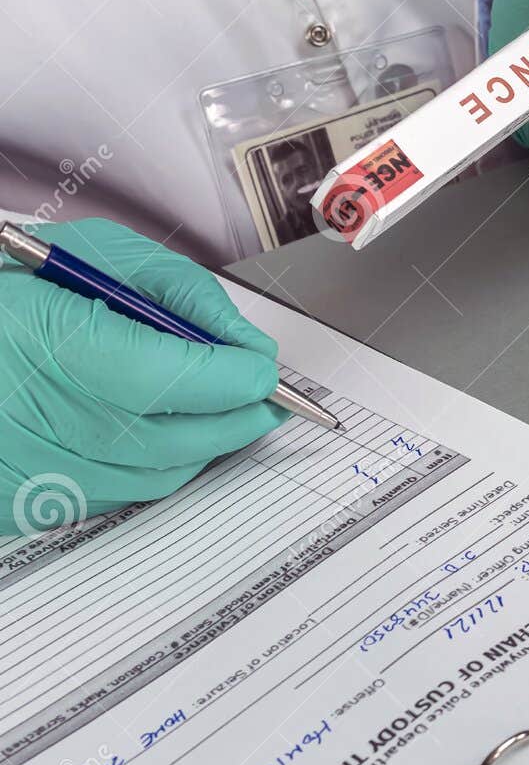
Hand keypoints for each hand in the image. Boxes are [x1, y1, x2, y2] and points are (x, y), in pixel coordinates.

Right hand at [0, 218, 287, 534]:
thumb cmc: (3, 294)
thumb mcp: (85, 256)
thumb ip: (176, 291)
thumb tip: (243, 343)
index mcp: (52, 344)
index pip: (182, 378)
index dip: (239, 376)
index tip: (263, 367)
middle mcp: (41, 421)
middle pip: (182, 438)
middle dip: (239, 415)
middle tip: (265, 394)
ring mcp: (32, 475)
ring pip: (159, 475)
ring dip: (204, 443)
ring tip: (218, 408)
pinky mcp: (24, 507)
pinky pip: (118, 494)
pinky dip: (154, 465)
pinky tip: (157, 430)